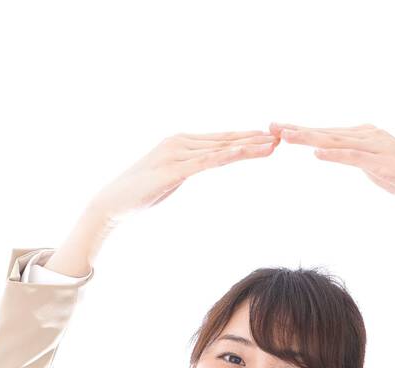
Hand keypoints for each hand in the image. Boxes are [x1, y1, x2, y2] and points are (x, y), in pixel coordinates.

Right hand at [89, 130, 280, 225]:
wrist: (111, 203)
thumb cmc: (138, 194)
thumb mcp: (170, 178)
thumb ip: (188, 168)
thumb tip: (203, 166)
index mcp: (181, 143)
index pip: (221, 140)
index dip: (247, 138)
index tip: (271, 138)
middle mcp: (180, 142)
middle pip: (225, 140)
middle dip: (254, 139)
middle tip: (283, 136)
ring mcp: (176, 154)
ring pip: (219, 149)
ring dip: (247, 147)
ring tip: (271, 146)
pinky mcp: (172, 170)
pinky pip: (205, 162)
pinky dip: (226, 156)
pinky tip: (243, 152)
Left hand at [269, 122, 394, 210]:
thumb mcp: (373, 167)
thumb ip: (354, 158)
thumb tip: (335, 153)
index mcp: (364, 137)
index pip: (326, 133)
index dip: (300, 130)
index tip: (275, 128)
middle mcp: (369, 136)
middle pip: (326, 132)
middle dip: (297, 129)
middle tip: (270, 125)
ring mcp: (377, 148)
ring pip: (337, 141)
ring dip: (310, 137)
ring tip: (286, 135)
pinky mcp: (385, 163)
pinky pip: (355, 157)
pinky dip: (336, 154)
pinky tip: (317, 152)